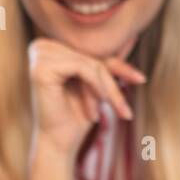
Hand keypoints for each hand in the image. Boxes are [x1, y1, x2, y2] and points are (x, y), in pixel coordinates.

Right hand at [27, 37, 145, 158]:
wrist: (58, 143)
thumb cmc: (76, 116)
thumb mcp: (98, 84)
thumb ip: (108, 61)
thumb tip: (132, 37)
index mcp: (49, 47)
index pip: (91, 53)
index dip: (118, 68)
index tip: (142, 79)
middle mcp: (40, 46)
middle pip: (91, 57)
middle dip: (110, 84)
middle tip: (124, 111)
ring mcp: (38, 54)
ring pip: (90, 62)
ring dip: (103, 89)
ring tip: (104, 112)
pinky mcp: (40, 67)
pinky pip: (81, 66)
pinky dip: (95, 85)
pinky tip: (98, 104)